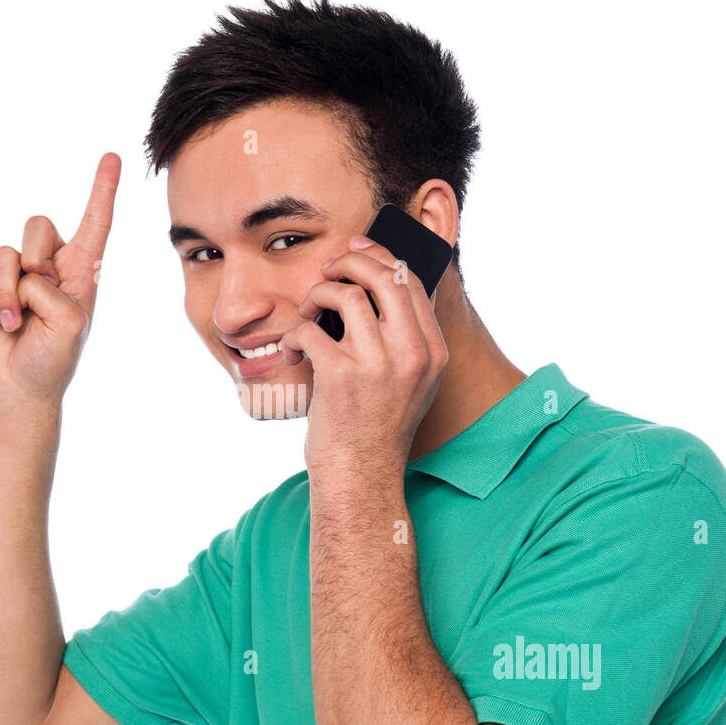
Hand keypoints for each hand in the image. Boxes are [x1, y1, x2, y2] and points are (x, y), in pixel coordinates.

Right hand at [0, 152, 120, 413]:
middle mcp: (51, 267)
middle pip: (37, 226)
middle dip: (34, 260)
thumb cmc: (53, 362)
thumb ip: (53, 290)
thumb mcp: (71, 325)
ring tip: (16, 323)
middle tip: (38, 297)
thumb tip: (23, 276)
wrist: (18, 392)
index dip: (103, 190)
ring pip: (4, 252)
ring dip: (6, 292)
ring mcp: (17, 276)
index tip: (113, 156)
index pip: (94, 224)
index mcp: (83, 272)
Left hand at [278, 235, 448, 472]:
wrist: (361, 475)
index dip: (380, 256)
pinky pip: (310, 327)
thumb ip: (405, 338)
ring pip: (345, 294)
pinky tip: (293, 350)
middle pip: (383, 276)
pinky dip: (294, 333)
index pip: (411, 281)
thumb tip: (380, 282)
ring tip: (307, 314)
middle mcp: (412, 354)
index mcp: (433, 351)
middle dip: (349, 261)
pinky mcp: (341, 376)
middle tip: (327, 271)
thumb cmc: (377, 427)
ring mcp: (378, 365)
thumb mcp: (411, 382)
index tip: (356, 250)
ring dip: (316, 295)